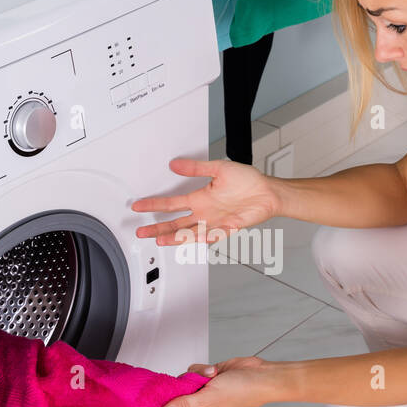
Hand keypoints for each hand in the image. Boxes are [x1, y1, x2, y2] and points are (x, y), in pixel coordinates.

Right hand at [131, 157, 281, 245]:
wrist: (268, 193)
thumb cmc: (248, 181)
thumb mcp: (219, 168)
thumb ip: (197, 168)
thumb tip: (176, 164)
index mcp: (200, 198)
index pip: (171, 204)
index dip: (154, 205)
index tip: (139, 206)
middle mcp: (205, 212)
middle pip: (175, 223)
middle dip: (157, 228)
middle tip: (141, 232)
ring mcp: (214, 223)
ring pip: (188, 233)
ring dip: (173, 237)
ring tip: (158, 240)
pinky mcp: (226, 230)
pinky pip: (209, 237)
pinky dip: (198, 239)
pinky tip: (186, 242)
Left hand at [159, 356, 276, 406]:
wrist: (259, 374)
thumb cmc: (241, 391)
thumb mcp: (209, 398)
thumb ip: (185, 404)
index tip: (151, 404)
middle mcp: (199, 405)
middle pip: (175, 398)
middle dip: (180, 388)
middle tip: (189, 383)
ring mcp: (202, 390)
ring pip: (184, 381)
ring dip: (196, 376)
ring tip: (211, 376)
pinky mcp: (206, 377)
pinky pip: (193, 371)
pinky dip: (202, 369)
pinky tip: (214, 371)